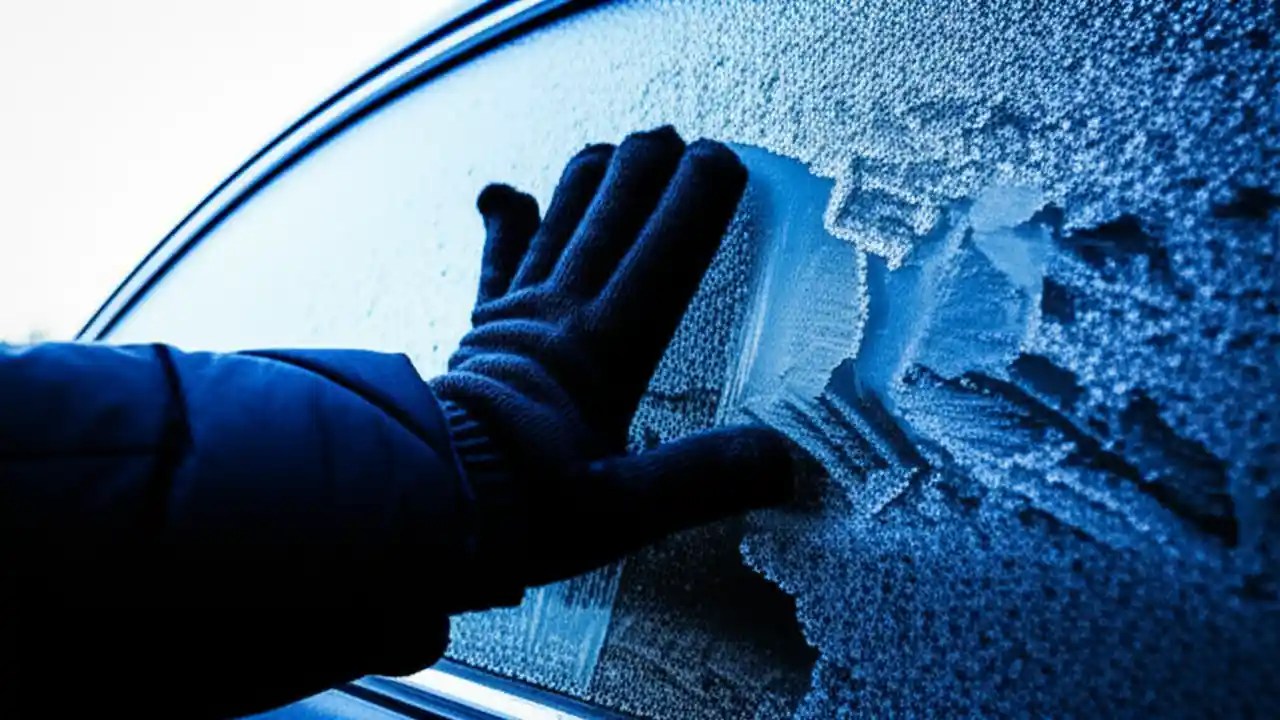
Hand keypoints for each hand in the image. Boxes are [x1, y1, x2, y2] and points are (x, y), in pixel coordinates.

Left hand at [431, 126, 795, 607]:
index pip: (664, 257)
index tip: (724, 160)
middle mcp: (562, 318)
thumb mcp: (626, 509)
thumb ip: (703, 478)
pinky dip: (507, 226)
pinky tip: (506, 194)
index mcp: (605, 351)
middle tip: (672, 138)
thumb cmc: (522, 508)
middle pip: (611, 225)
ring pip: (558, 228)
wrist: (421, 504)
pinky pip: (498, 264)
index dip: (695, 203)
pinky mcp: (480, 333)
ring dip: (587, 185)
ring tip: (610, 149)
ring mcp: (516, 318)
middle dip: (645, 176)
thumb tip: (784, 462)